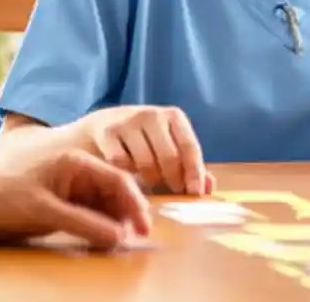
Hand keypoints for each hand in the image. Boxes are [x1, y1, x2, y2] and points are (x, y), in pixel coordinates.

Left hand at [0, 150, 151, 248]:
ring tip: (119, 243)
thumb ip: (84, 223)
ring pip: (106, 205)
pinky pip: (94, 214)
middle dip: (127, 214)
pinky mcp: (68, 203)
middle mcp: (78, 173)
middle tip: (135, 239)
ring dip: (116, 223)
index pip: (116, 179)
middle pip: (115, 192)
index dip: (134, 203)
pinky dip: (102, 227)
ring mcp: (73, 188)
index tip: (144, 226)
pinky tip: (105, 240)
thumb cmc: (7, 199)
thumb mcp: (46, 212)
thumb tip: (119, 237)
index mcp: (74, 162)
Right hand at [80, 105, 209, 194]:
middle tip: (170, 194)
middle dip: (172, 181)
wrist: (101, 127)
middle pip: (169, 157)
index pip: (189, 146)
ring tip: (149, 186)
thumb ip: (189, 167)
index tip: (195, 193)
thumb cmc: (143, 142)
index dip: (194, 172)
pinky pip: (122, 165)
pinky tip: (128, 177)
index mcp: (173, 116)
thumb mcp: (168, 147)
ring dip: (150, 182)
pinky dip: (127, 176)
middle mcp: (151, 115)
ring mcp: (127, 121)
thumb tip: (209, 187)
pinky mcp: (107, 132)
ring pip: (146, 164)